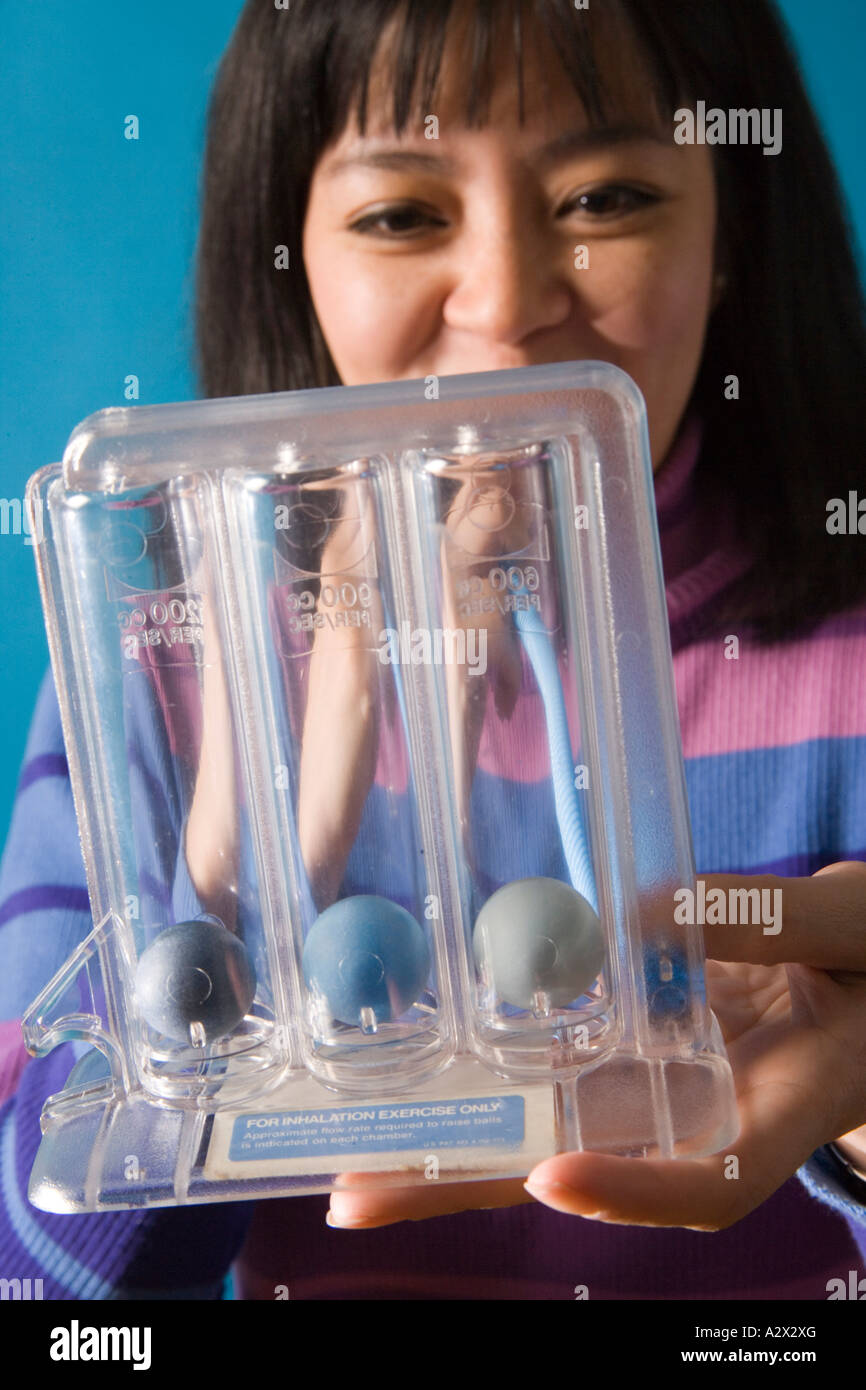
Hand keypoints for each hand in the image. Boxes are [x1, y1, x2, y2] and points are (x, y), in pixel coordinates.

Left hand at [326, 861, 865, 1230]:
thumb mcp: (851, 933)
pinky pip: (554, 1075)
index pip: (706, 1183)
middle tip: (360, 1195)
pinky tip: (411, 1078)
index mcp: (776, 1112)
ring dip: (450, 1146)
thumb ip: (766, 920)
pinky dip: (485, 1082)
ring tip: (346, 1162)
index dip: (630, 1189)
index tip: (555, 1173)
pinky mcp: (628, 1055)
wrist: (863, 978)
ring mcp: (654, 1092)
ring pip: (547, 1131)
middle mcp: (697, 1121)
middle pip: (581, 1170)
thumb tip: (642, 913)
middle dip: (473, 1184)